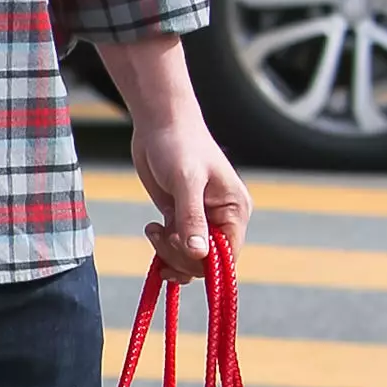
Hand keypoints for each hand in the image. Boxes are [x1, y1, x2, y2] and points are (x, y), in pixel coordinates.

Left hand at [98, 36, 251, 283]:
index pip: (227, 256)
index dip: (203, 262)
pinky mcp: (181, 215)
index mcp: (234, 210)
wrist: (159, 124)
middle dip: (181, 256)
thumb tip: (199, 254)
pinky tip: (152, 228)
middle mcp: (222, 217)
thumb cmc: (177, 145)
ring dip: (168, 252)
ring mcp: (201, 218)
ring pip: (189, 256)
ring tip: (153, 230)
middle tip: (159, 236)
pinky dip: (162, 246)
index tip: (179, 247)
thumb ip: (191, 218)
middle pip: (206, 260)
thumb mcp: (185, 181)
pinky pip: (176, 246)